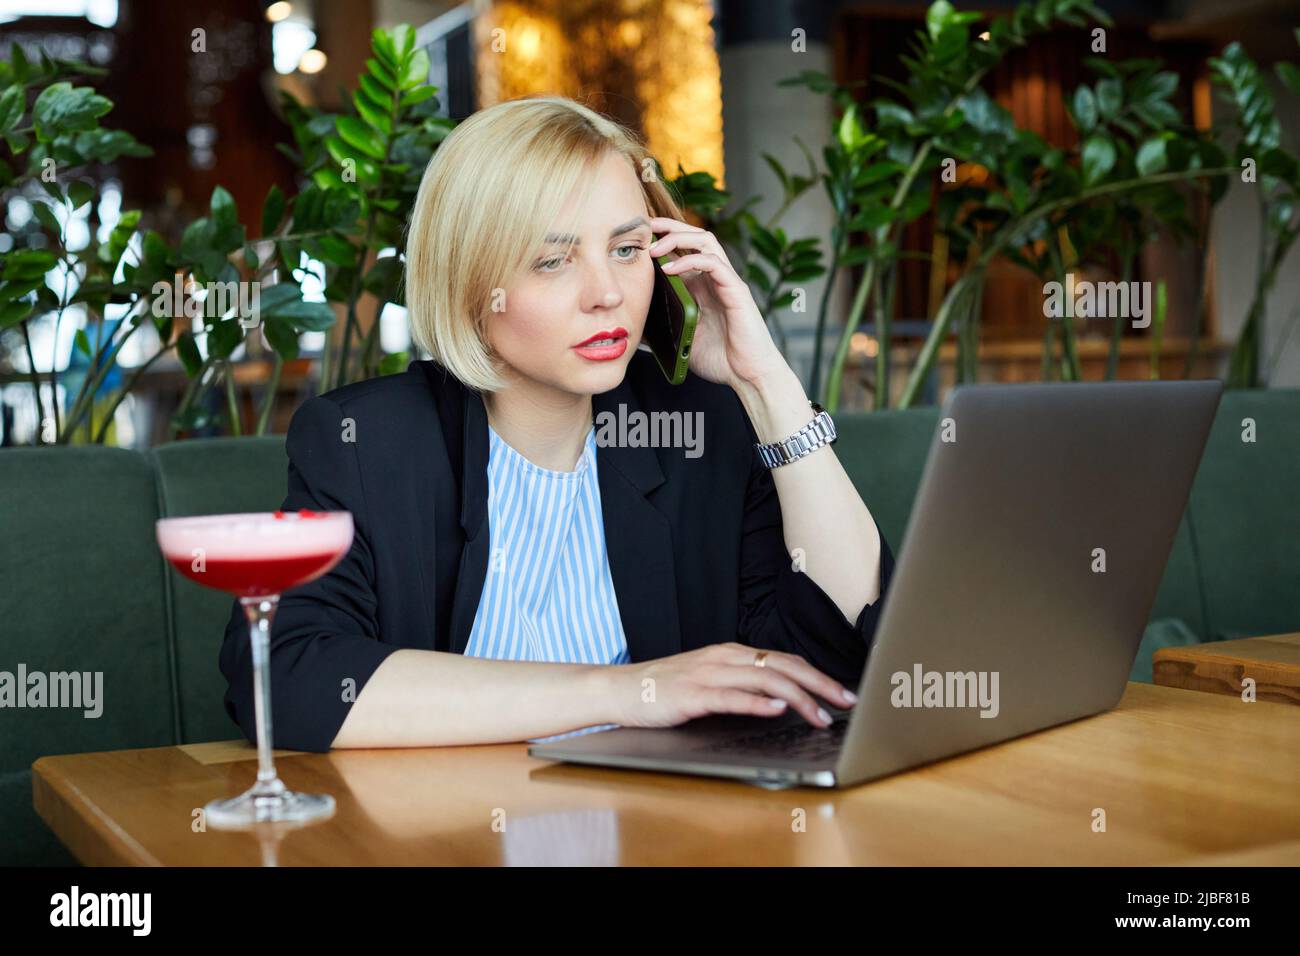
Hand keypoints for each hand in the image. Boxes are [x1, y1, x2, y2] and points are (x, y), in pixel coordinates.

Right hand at [601, 641, 857, 728]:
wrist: (618, 689)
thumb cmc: (664, 689)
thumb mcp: (709, 680)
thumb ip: (741, 685)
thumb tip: (782, 700)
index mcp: (731, 654)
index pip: (785, 661)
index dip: (818, 675)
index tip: (843, 692)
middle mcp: (725, 659)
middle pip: (783, 667)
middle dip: (820, 684)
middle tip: (847, 701)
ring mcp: (708, 675)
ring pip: (765, 681)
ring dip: (799, 698)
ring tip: (822, 715)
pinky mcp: (692, 695)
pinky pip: (732, 697)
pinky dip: (758, 702)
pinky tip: (777, 709)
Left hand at [648, 216, 788, 389]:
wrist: (748, 375)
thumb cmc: (720, 359)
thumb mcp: (681, 339)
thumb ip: (662, 327)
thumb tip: (634, 325)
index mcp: (702, 286)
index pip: (683, 249)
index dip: (662, 238)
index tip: (637, 238)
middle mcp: (715, 278)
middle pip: (694, 236)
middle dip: (669, 227)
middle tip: (644, 228)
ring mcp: (726, 282)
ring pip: (706, 241)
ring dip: (678, 238)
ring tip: (654, 247)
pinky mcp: (736, 291)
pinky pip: (713, 264)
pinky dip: (690, 261)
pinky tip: (669, 269)